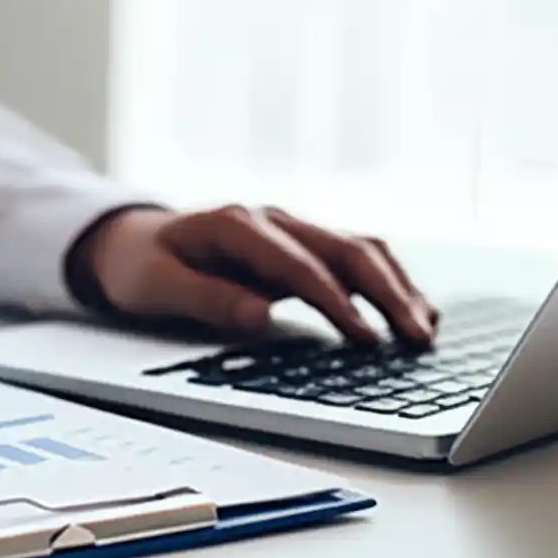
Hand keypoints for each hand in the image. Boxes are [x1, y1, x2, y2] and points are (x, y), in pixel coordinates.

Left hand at [73, 206, 437, 343]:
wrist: (132, 240)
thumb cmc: (142, 264)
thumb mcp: (156, 285)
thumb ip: (206, 298)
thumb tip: (260, 315)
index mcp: (237, 224)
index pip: (298, 263)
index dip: (334, 300)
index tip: (363, 336)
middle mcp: (273, 220)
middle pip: (345, 249)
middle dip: (386, 293)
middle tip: (414, 338)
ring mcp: (292, 230)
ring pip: (360, 250)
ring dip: (397, 288)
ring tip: (426, 331)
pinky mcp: (302, 248)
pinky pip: (354, 261)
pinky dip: (388, 284)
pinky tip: (412, 313)